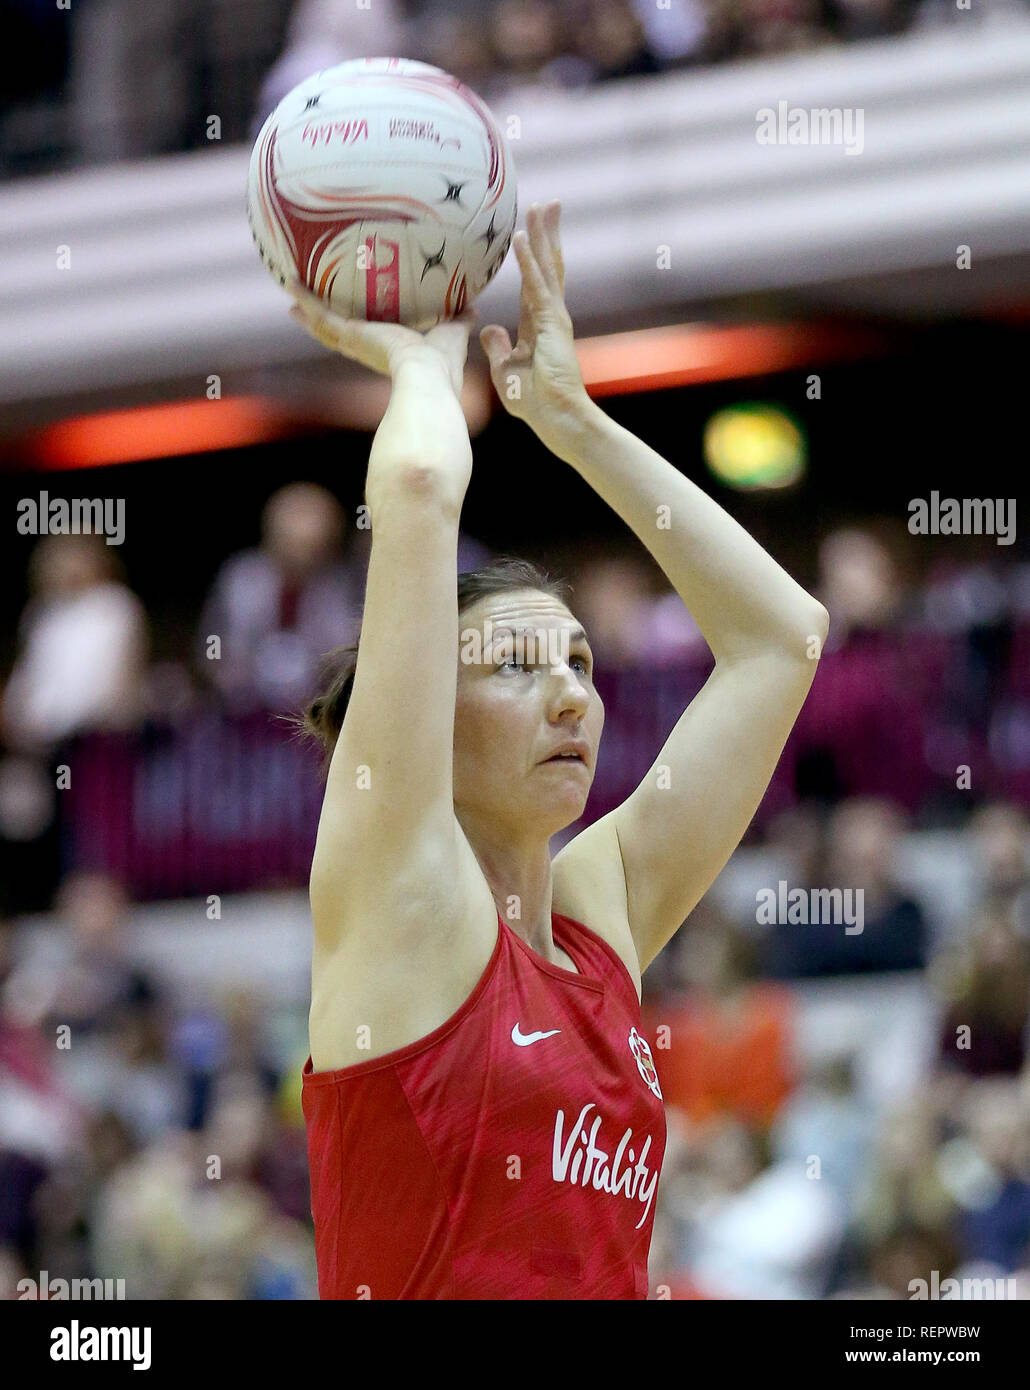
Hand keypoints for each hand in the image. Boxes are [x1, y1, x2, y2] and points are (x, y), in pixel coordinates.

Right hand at [286, 278, 475, 397]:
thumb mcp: (452, 331)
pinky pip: (322, 316)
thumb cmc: (444, 364)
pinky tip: (290, 283)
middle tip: (304, 306)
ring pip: (323, 324)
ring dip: (306, 306)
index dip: (356, 329)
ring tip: (288, 288)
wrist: (429, 377)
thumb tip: (473, 307)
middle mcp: (368, 350)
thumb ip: (460, 319)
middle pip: (337, 333)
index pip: (367, 338)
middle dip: (321, 319)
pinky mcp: (350, 336)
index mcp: (390, 351)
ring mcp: (356, 344)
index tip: (347, 320)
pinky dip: (306, 300)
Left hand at [479, 201, 590, 449]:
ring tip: (540, 206)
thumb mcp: (506, 369)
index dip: (532, 254)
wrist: (556, 418)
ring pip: (546, 267)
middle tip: (545, 202)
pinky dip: (528, 262)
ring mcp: (554, 318)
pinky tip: (521, 239)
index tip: (529, 228)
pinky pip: (537, 286)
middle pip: (547, 265)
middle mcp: (550, 314)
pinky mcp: (552, 325)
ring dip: (540, 236)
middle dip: (545, 233)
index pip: (536, 280)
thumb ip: (498, 346)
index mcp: (539, 323)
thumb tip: (489, 328)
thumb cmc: (534, 400)